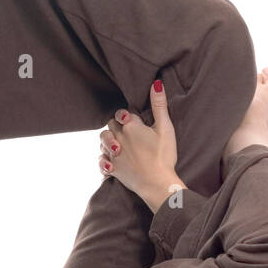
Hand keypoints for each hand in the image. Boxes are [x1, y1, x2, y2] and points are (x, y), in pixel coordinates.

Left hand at [99, 79, 186, 211]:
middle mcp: (118, 138)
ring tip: (119, 145)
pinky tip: (110, 161)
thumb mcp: (166, 128)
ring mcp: (113, 155)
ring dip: (108, 142)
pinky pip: (101, 162)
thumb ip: (159, 105)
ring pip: (102, 142)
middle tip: (127, 131)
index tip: (134, 119)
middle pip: (110, 126)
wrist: (156, 184)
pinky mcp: (113, 170)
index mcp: (130, 126)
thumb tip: (155, 83)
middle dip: (117, 126)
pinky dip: (104, 161)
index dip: (127, 115)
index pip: (123, 113)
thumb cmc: (163, 156)